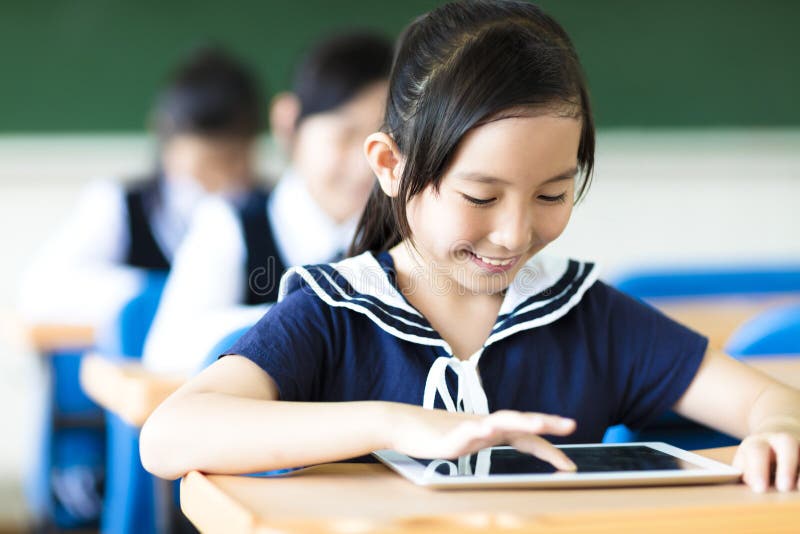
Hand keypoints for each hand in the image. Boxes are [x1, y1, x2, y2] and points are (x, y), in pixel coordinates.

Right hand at [387, 404, 576, 470]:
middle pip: (520, 423)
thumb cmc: (432, 434)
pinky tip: (489, 428)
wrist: (402, 424)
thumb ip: (482, 439)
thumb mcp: (464, 439)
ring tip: (542, 422)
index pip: (525, 437)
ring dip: (522, 420)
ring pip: (500, 421)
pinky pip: (468, 431)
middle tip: (571, 425)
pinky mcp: (450, 435)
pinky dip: (480, 429)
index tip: (569, 465)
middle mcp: (484, 426)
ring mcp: (468, 428)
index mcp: (490, 430)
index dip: (548, 449)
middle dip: (547, 424)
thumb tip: (496, 438)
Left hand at [733, 431, 799, 491]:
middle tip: (784, 488)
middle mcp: (780, 440)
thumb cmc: (755, 461)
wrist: (773, 439)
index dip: (758, 469)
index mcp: (758, 443)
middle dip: (787, 466)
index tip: (760, 489)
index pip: (756, 451)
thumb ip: (745, 474)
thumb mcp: (745, 464)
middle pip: (787, 444)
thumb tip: (746, 487)